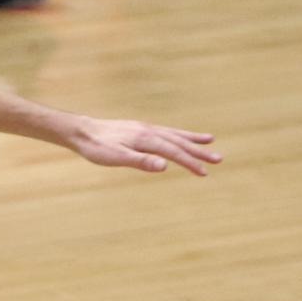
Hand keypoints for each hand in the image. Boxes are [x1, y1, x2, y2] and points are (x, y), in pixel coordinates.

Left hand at [69, 118, 219, 175]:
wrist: (82, 131)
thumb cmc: (97, 148)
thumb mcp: (116, 158)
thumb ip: (141, 161)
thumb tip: (165, 166)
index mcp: (146, 139)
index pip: (174, 153)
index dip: (190, 163)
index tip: (205, 173)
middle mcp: (150, 131)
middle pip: (179, 142)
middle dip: (199, 152)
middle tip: (219, 159)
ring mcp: (145, 128)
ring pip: (174, 134)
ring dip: (192, 139)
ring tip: (210, 140)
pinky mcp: (140, 129)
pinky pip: (164, 131)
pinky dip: (177, 134)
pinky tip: (180, 137)